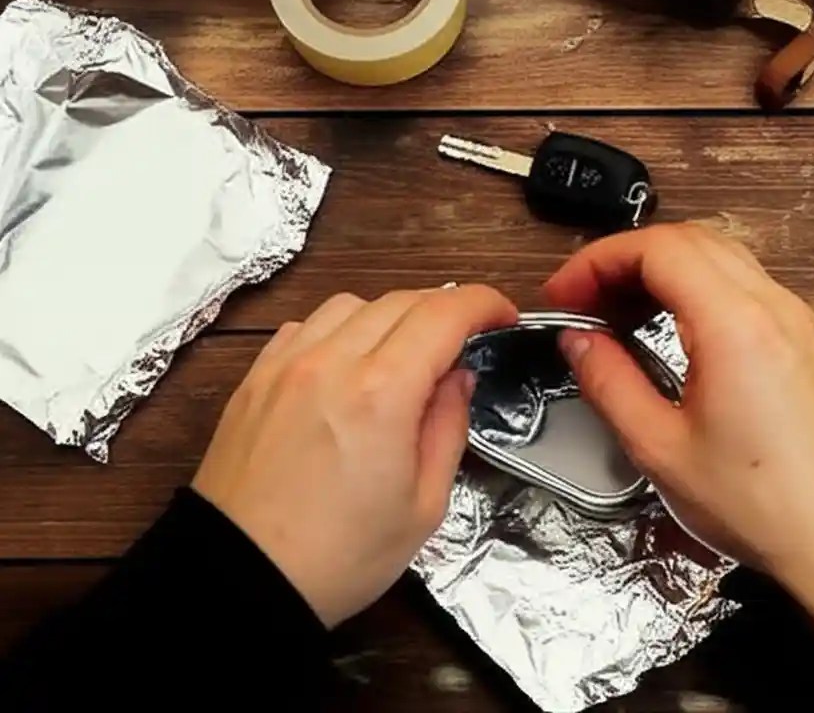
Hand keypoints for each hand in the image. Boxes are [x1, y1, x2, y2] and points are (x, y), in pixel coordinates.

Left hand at [192, 287, 516, 627]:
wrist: (242, 580)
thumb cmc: (335, 556)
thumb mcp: (424, 505)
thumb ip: (448, 427)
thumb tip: (457, 378)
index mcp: (382, 393)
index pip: (444, 313)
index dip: (484, 303)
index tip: (503, 315)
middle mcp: (330, 364)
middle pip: (402, 300)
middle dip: (445, 308)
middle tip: (467, 337)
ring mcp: (285, 367)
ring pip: (351, 304)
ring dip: (391, 315)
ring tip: (406, 353)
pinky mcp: (254, 381)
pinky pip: (305, 327)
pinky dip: (340, 330)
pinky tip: (350, 363)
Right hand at [545, 224, 813, 635]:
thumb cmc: (766, 507)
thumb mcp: (661, 449)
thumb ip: (609, 382)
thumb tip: (580, 343)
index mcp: (737, 326)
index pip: (658, 248)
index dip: (599, 261)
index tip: (566, 293)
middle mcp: (774, 310)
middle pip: (689, 240)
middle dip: (626, 260)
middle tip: (585, 300)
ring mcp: (797, 324)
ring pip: (719, 258)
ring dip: (662, 271)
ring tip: (619, 316)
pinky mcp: (805, 344)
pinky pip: (745, 288)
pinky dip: (697, 291)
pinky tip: (669, 333)